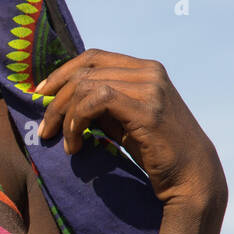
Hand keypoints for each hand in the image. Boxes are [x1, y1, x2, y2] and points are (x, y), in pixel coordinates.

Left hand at [35, 48, 227, 210]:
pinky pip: (97, 102)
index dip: (62, 73)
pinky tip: (76, 145)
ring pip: (87, 87)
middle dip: (57, 101)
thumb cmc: (157, 151)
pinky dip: (77, 122)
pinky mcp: (147, 110)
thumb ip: (102, 103)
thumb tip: (63, 97)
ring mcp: (150, 89)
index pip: (93, 57)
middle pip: (85, 72)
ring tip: (67, 144)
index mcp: (145, 69)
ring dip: (66, 117)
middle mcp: (149, 72)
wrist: (191, 176)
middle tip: (46, 130)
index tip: (41, 95)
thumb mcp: (125, 120)